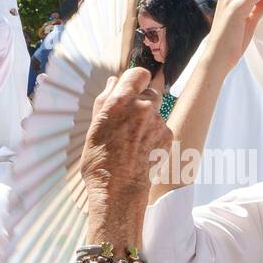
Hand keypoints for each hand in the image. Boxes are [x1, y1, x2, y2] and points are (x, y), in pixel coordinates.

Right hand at [80, 67, 171, 208]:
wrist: (118, 188)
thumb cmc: (100, 159)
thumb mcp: (95, 126)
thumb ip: (106, 98)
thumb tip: (114, 82)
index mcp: (120, 101)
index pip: (139, 74)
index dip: (136, 80)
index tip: (132, 88)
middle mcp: (142, 107)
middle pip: (150, 92)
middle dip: (142, 102)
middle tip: (129, 120)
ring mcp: (158, 122)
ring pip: (156, 112)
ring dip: (148, 120)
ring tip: (133, 140)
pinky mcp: (168, 136)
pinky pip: (162, 128)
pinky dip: (154, 135)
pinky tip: (142, 149)